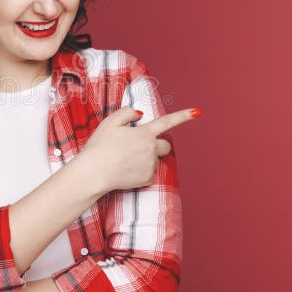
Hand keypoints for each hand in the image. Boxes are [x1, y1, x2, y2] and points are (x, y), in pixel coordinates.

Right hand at [82, 106, 201, 191]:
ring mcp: (150, 165)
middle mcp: (151, 149)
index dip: (183, 116)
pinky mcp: (147, 179)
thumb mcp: (109, 122)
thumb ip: (127, 113)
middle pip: (166, 146)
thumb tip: (140, 115)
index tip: (197, 112)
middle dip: (158, 145)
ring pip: (155, 160)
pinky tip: (127, 170)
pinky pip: (150, 174)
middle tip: (139, 147)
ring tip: (126, 160)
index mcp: (144, 133)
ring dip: (147, 158)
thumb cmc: (99, 147)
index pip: (167, 122)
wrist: (93, 172)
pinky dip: (142, 172)